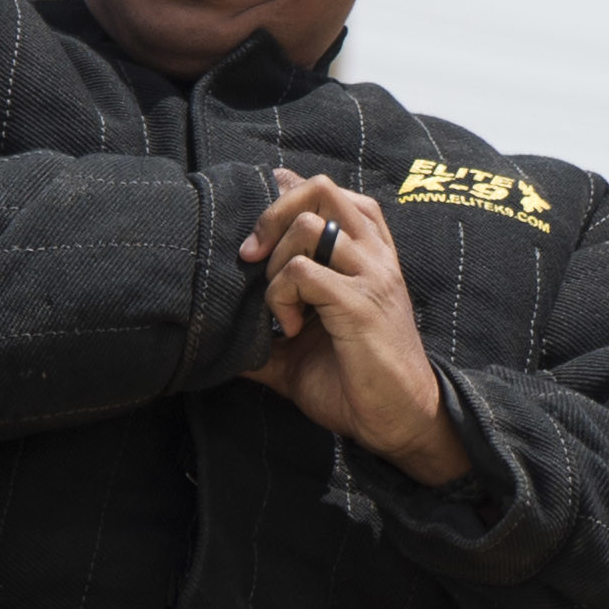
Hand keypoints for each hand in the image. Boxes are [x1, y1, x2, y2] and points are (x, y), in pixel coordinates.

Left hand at [243, 168, 468, 486]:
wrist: (397, 419)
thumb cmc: (353, 383)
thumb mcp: (299, 351)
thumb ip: (265, 331)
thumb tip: (212, 338)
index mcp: (367, 254)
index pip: (329, 192)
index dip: (288, 197)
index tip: (260, 236)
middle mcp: (374, 254)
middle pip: (320, 190)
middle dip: (272, 216)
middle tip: (253, 260)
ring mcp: (371, 274)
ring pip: (308, 226)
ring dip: (276, 263)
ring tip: (280, 305)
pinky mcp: (361, 303)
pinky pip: (303, 272)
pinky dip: (281, 297)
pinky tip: (290, 328)